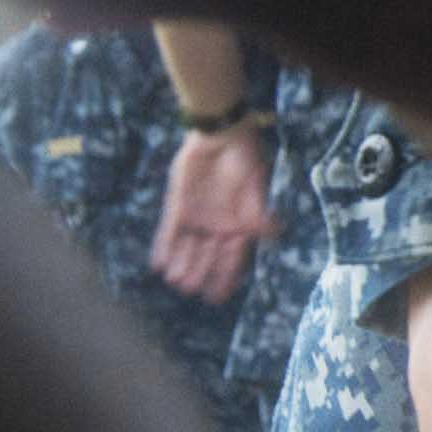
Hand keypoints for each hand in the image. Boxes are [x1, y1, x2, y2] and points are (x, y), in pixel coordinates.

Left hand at [152, 118, 276, 302]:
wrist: (220, 134)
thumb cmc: (245, 159)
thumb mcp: (256, 185)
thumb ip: (259, 211)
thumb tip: (274, 231)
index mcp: (240, 225)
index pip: (232, 258)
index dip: (225, 277)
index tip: (217, 297)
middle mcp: (218, 226)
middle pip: (207, 256)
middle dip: (199, 273)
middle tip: (190, 290)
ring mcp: (197, 217)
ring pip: (188, 248)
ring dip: (181, 264)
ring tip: (175, 281)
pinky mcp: (178, 206)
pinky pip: (169, 231)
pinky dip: (163, 247)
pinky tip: (157, 263)